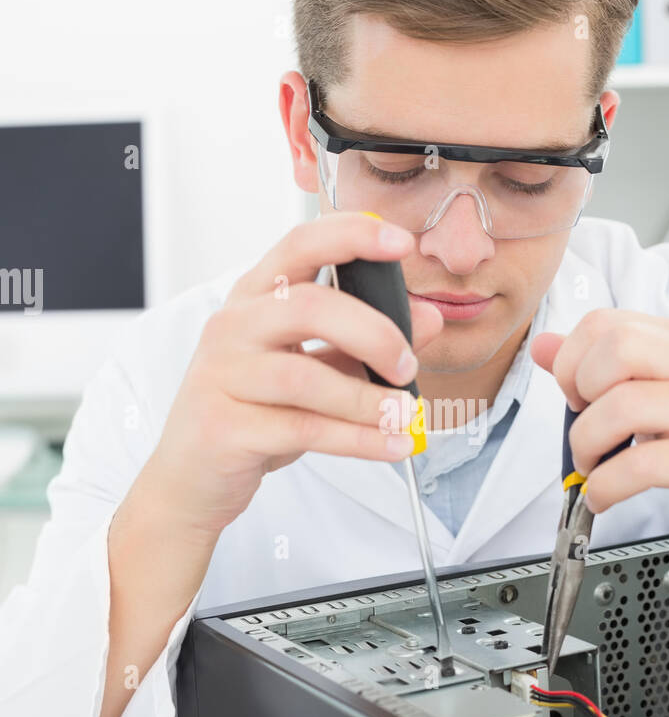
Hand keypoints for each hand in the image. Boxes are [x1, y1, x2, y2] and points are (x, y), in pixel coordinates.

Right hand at [143, 212, 443, 540]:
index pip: (299, 245)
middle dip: (374, 334)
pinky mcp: (224, 427)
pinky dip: (357, 439)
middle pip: (309, 307)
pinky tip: (389, 445)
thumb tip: (428, 319)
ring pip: (305, 376)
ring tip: (404, 416)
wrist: (192, 480)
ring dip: (367, 399)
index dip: (351, 236)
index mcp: (254, 298)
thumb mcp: (314, 369)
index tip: (401, 243)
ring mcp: (222, 376)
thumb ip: (365, 342)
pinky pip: (302, 428)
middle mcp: (232, 327)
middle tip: (408, 365)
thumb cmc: (253, 415)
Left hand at [531, 308, 668, 558]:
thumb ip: (602, 368)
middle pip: (615, 348)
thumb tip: (545, 346)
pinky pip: (641, 465)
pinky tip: (604, 496)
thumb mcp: (661, 393)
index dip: (572, 362)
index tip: (578, 398)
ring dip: (586, 447)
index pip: (603, 323)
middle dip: (579, 392)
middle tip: (586, 427)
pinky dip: (606, 486)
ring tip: (593, 469)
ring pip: (621, 407)